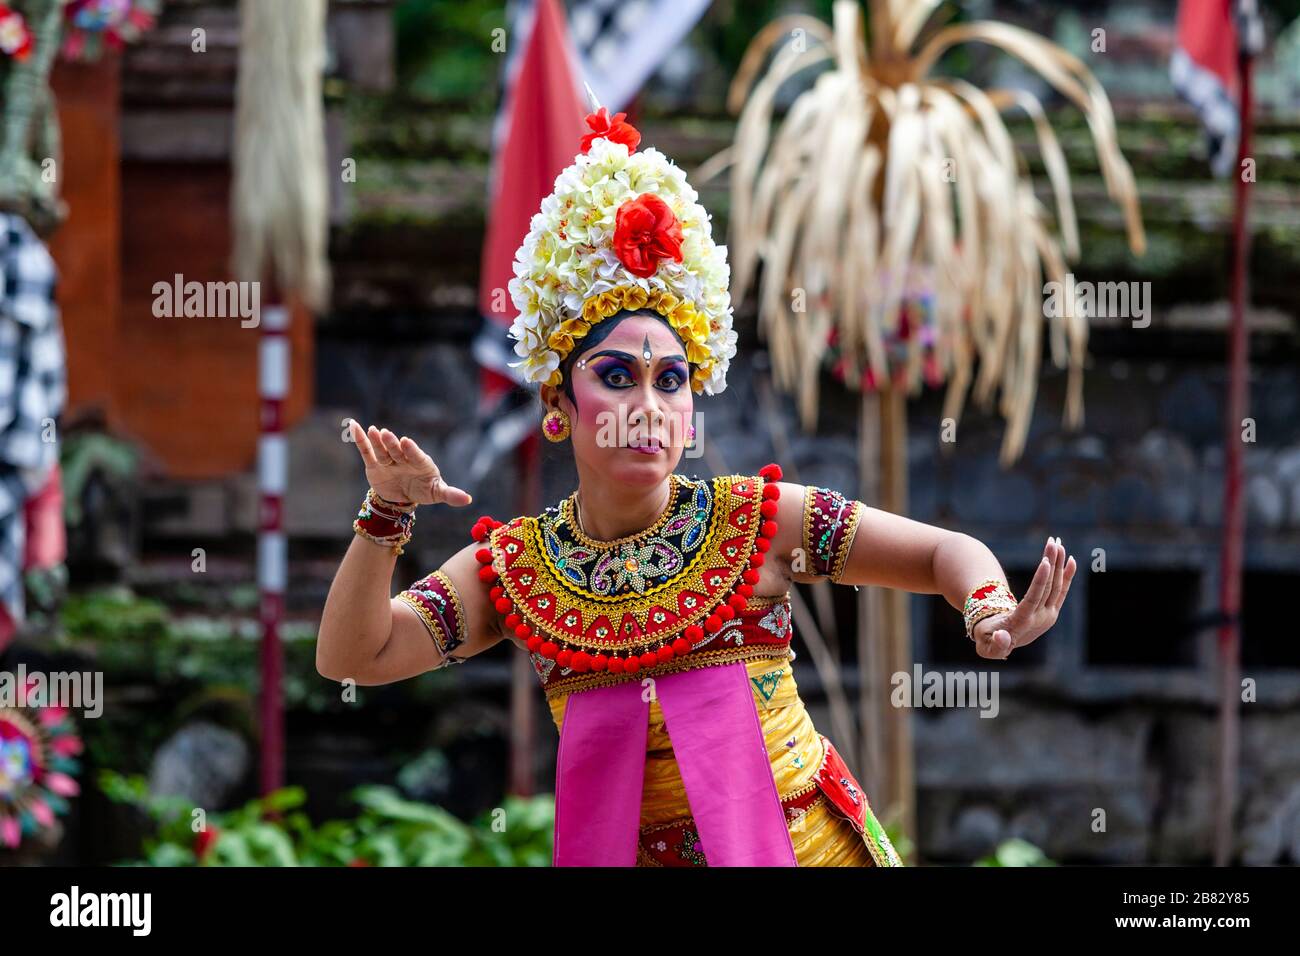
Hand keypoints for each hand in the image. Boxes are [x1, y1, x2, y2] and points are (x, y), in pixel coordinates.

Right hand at [348, 420, 471, 507]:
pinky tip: (353, 426)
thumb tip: (468, 500)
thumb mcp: (437, 493)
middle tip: (387, 434)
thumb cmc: (424, 490)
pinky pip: (366, 451)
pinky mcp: (374, 465)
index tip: (406, 442)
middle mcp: (403, 458)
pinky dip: (360, 439)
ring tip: (372, 430)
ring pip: (382, 450)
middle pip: (397, 450)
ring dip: (376, 440)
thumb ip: (450, 494)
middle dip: (392, 443)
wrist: (403, 497)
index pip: (415, 455)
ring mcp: (388, 460)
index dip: (411, 449)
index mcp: (420, 462)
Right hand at [972, 536, 1075, 659]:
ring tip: (1057, 543)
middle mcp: (1041, 619)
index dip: (1041, 580)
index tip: (1046, 562)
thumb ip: (994, 645)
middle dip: (1051, 563)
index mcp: (1023, 623)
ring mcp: (1048, 614)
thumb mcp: (987, 647)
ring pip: (1056, 586)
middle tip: (1053, 542)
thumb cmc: (989, 641)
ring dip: (1058, 564)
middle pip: (1048, 587)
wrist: (1002, 644)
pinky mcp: (1051, 610)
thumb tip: (1001, 637)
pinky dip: (1066, 575)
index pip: (1034, 598)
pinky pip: (1061, 590)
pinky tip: (1070, 560)